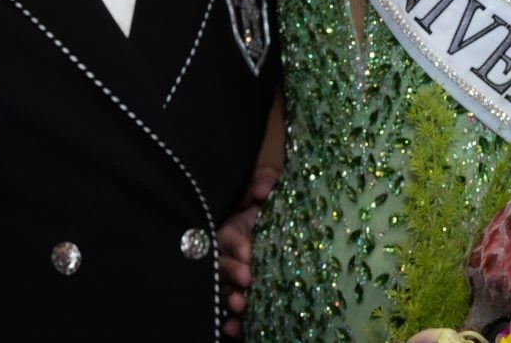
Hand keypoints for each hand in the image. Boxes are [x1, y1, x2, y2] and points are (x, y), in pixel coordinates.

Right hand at [219, 163, 278, 335]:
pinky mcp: (240, 298)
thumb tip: (261, 191)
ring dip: (229, 297)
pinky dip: (230, 322)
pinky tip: (234, 329)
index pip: (228, 236)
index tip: (247, 250)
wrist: (289, 235)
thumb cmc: (275, 214)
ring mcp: (232, 280)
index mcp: (233, 232)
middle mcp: (228, 257)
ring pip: (224, 289)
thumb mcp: (271, 193)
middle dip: (232, 272)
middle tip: (248, 278)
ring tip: (241, 305)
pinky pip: (230, 313)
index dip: (235, 243)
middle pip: (222, 266)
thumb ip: (267, 181)